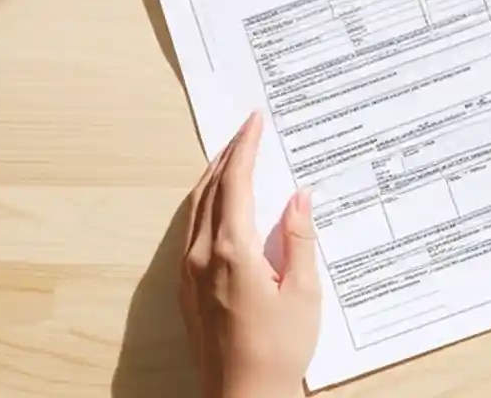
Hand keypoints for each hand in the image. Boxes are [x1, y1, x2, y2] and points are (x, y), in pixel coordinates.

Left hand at [179, 112, 320, 397]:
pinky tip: (220, 203)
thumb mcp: (304, 292)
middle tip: (246, 128)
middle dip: (228, 154)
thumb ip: (299, 238)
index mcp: (231, 251)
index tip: (255, 121)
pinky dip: (206, 204)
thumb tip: (299, 196)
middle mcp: (202, 256)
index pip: (235, 182)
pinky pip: (191, 230)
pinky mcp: (186, 288)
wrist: (243, 396)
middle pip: (209, 189)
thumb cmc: (278, 350)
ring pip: (196, 208)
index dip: (245, 147)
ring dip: (214, 176)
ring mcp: (189, 272)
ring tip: (233, 155)